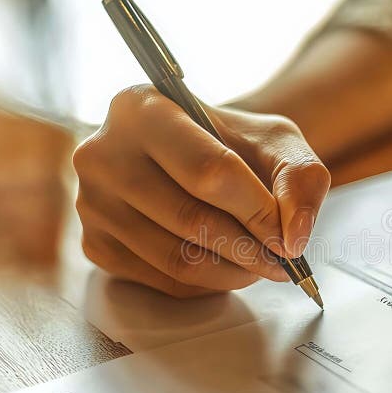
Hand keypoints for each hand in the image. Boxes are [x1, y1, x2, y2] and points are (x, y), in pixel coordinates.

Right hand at [73, 85, 329, 297]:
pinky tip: (226, 266)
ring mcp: (91, 203)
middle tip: (282, 262)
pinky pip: (162, 281)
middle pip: (191, 219)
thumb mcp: (275, 142)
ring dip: (232, 271)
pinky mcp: (95, 244)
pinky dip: (206, 284)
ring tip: (260, 264)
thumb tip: (293, 236)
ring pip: (176, 258)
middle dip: (249, 249)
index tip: (288, 237)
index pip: (209, 171)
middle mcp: (102, 153)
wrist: (191, 158)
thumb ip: (300, 179)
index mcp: (142, 108)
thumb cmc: (231, 145)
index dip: (258, 211)